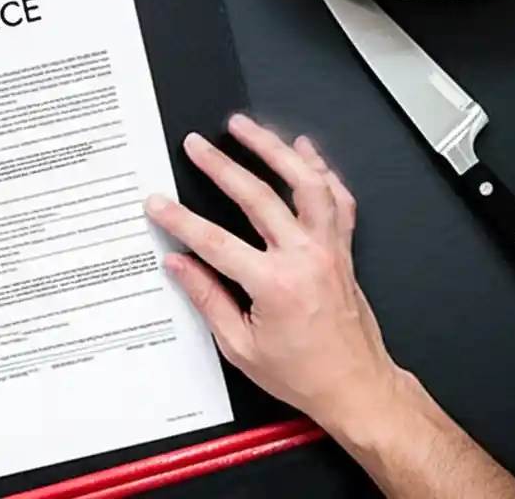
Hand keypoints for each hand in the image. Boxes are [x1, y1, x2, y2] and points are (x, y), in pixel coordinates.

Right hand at [146, 114, 405, 429]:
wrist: (356, 387)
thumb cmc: (304, 374)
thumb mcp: (240, 346)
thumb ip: (207, 298)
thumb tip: (179, 265)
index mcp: (275, 286)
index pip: (215, 242)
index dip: (180, 220)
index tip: (158, 204)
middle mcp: (305, 259)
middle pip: (258, 197)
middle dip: (221, 166)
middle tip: (197, 145)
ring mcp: (328, 249)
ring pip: (305, 183)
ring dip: (275, 149)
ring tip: (248, 128)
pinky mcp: (343, 249)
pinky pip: (338, 199)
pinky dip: (322, 170)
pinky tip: (305, 151)